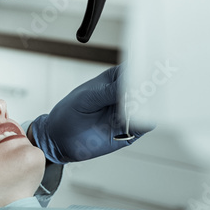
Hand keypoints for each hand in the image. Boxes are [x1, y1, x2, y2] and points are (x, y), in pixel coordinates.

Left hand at [29, 65, 151, 163]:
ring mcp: (129, 113)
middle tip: (145, 90)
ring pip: (148, 107)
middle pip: (146, 88)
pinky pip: (144, 125)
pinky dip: (145, 122)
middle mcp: (125, 95)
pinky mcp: (131, 131)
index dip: (142, 69)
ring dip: (149, 105)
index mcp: (115, 79)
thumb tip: (130, 86)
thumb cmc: (69, 113)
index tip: (147, 71)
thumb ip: (108, 92)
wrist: (60, 139)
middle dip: (150, 88)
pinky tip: (139, 119)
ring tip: (140, 104)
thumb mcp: (86, 98)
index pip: (134, 70)